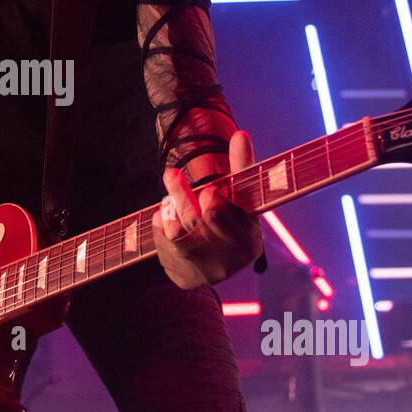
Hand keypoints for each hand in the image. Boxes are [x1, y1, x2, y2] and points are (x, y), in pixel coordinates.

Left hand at [153, 131, 263, 289]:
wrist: (216, 262)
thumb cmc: (230, 219)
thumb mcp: (240, 197)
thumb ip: (241, 168)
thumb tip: (241, 135)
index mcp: (249, 239)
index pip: (232, 219)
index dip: (217, 207)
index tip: (208, 192)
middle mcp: (229, 261)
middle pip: (200, 223)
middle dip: (183, 196)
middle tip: (171, 174)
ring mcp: (204, 271)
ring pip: (178, 233)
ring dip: (169, 206)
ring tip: (168, 194)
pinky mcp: (182, 276)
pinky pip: (162, 242)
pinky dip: (161, 223)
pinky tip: (166, 216)